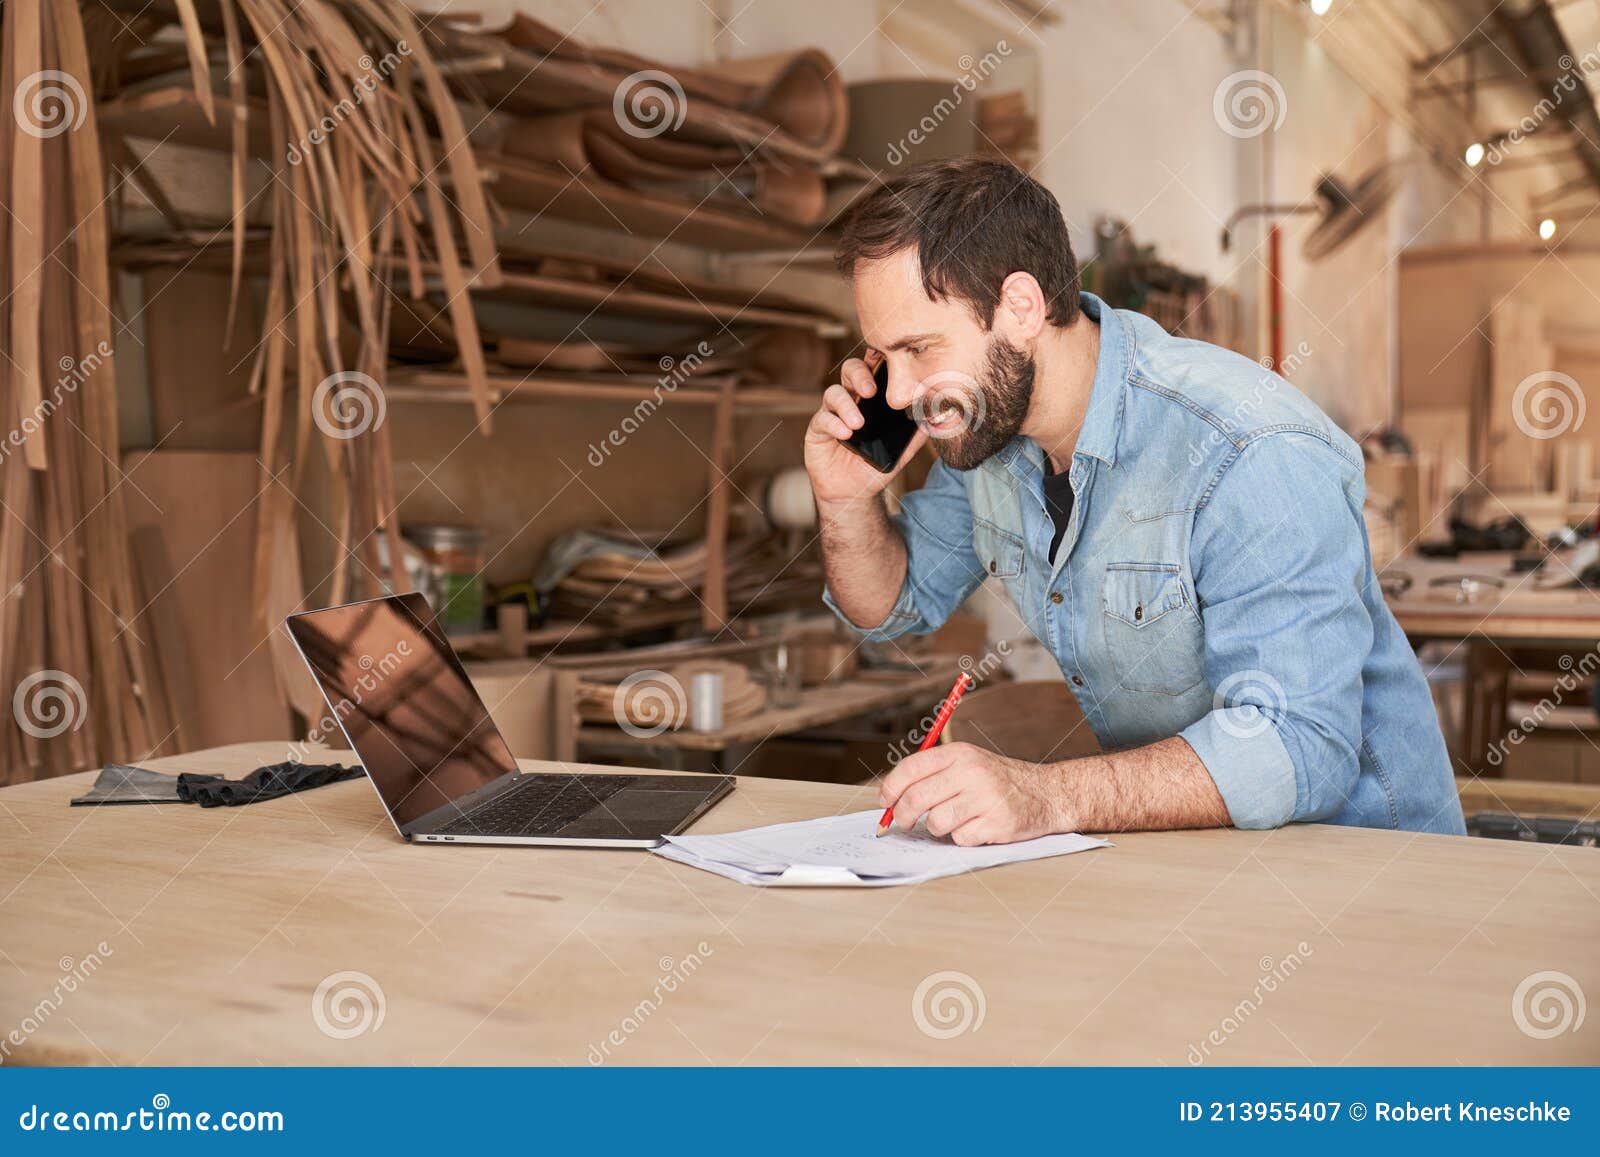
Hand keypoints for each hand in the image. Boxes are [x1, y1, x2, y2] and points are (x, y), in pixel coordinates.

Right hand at [804, 353, 926, 507]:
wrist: (853, 493)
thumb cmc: (875, 464)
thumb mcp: (902, 450)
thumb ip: (917, 432)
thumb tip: (938, 416)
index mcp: (871, 398)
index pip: (872, 369)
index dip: (877, 359)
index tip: (886, 359)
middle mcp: (850, 400)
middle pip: (850, 371)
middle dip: (860, 375)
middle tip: (871, 391)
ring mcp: (832, 413)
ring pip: (833, 393)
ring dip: (846, 404)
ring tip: (859, 423)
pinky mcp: (818, 430)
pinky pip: (822, 419)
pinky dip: (834, 423)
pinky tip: (845, 433)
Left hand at [878, 742, 1072, 845]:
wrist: (1046, 793)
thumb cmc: (998, 781)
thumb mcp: (967, 763)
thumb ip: (933, 775)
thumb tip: (891, 799)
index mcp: (959, 753)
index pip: (911, 768)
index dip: (890, 789)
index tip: (885, 803)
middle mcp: (971, 772)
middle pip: (917, 799)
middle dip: (903, 815)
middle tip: (904, 822)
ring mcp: (985, 798)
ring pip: (937, 823)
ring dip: (939, 828)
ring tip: (955, 820)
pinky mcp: (997, 823)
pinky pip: (961, 838)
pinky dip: (964, 837)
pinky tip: (978, 826)